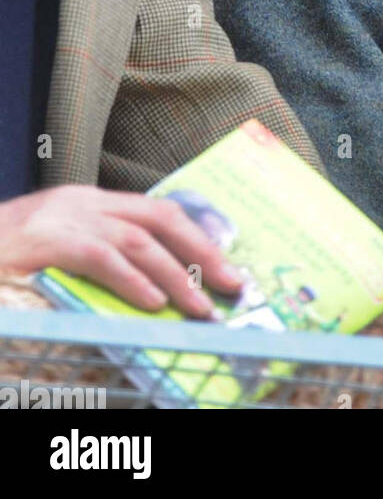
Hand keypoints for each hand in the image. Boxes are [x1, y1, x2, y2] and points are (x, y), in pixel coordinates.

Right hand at [0, 186, 244, 317]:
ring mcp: (66, 218)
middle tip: (233, 284)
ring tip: (201, 306)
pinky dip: (132, 280)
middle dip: (203, 251)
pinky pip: (101, 257)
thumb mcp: (56, 245)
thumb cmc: (5, 255)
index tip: (225, 266)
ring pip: (139, 239)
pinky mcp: (46, 241)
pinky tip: (153, 303)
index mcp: (91, 201)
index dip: (197, 238)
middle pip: (161, 218)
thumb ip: (99, 255)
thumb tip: (152, 286)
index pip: (158, 211)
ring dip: (177, 275)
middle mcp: (85, 203)